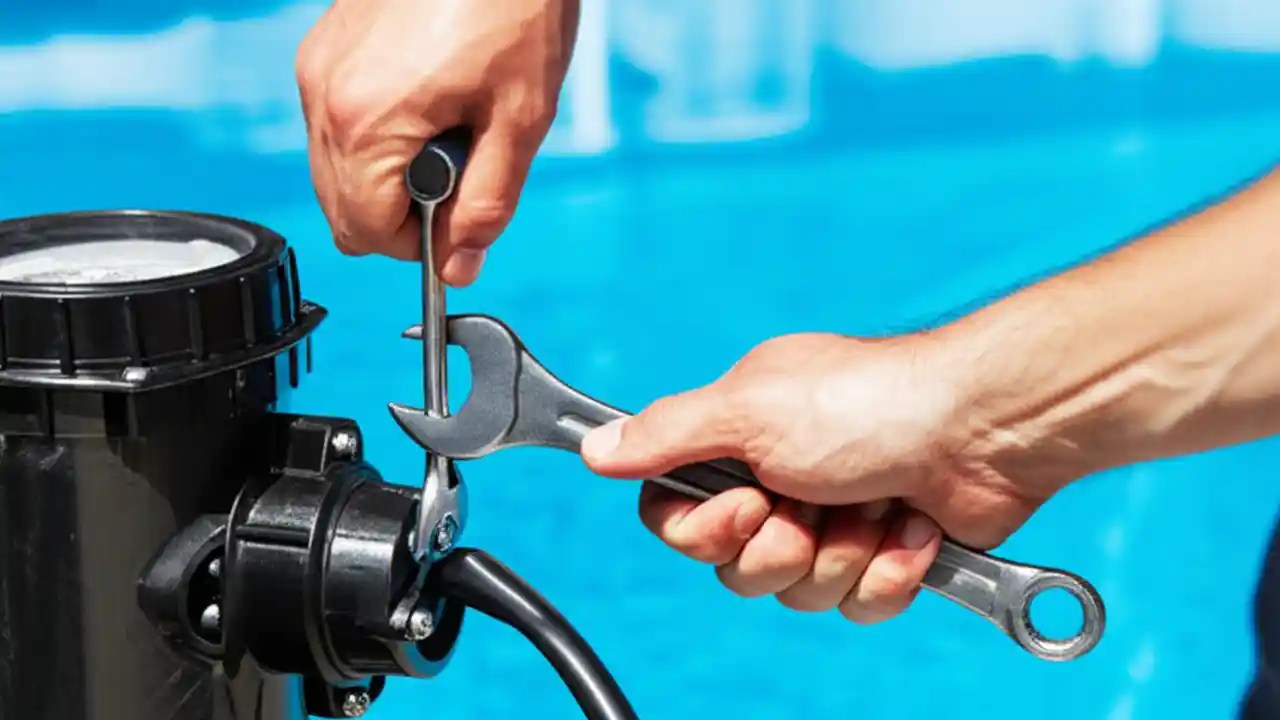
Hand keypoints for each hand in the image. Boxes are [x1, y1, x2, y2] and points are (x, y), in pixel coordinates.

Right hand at [296, 0, 579, 284]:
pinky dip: (374, 137)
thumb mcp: (519, 122)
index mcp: (367, 121)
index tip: (458, 222)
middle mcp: (325, 96)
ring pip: (333, 171)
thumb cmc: (512, 8)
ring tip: (448, 127)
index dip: (419, 244)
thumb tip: (460, 266)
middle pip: (341, 210)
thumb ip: (486, 204)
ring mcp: (318, 69)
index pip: (367, 232)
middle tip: (460, 174)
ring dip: (386, 176)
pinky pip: (334, 125)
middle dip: (399, 214)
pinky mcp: (323, 49)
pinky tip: (426, 102)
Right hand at [580, 333, 1065, 623]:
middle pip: (736, 567)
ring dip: (842, 552)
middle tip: (811, 502)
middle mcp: (779, 480)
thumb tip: (596, 448)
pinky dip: (889, 571)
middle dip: (782, 546)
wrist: (983, 430)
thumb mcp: (749, 411)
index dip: (701, 531)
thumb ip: (667, 435)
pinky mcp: (885, 555)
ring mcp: (834, 520)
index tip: (745, 505)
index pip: (674, 515)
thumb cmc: (872, 402)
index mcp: (738, 439)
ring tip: (874, 505)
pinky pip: (857, 605)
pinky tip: (912, 528)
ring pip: (799, 593)